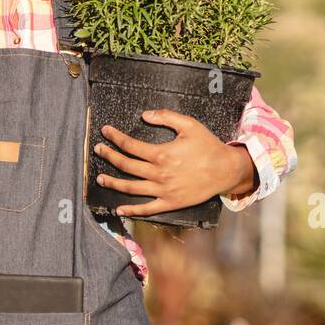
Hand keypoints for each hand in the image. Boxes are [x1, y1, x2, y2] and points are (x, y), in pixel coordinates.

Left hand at [93, 110, 256, 216]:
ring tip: (100, 178)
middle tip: (98, 149)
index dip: (115, 137)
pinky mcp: (170, 203)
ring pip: (131, 188)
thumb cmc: (208, 146)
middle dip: (109, 156)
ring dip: (113, 183)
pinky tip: (118, 209)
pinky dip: (131, 210)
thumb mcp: (189, 125)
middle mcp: (159, 174)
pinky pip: (147, 209)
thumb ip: (166, 116)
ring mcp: (163, 191)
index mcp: (161, 154)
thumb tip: (144, 115)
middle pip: (126, 165)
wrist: (225, 170)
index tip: (106, 132)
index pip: (130, 145)